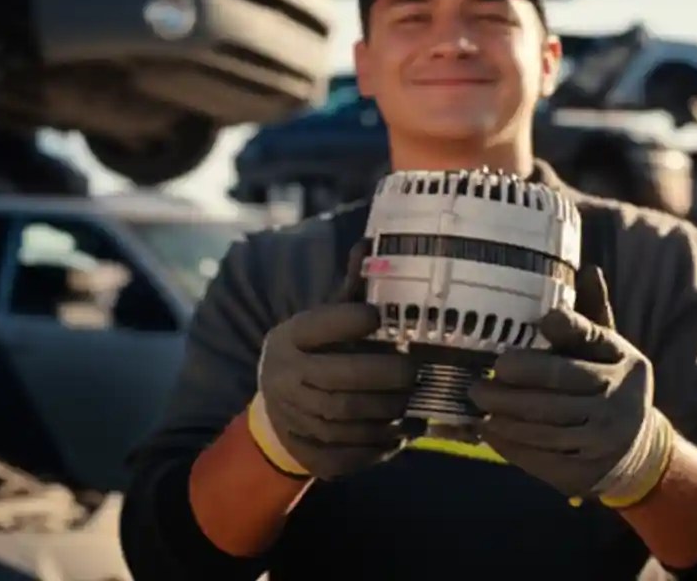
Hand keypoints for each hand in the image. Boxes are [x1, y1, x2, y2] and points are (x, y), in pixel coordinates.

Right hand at [247, 241, 416, 479]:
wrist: (279, 410)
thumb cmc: (317, 353)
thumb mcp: (325, 319)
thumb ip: (350, 290)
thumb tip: (370, 242)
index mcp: (289, 339)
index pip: (315, 327)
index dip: (347, 321)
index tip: (377, 317)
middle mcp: (286, 378)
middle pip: (338, 382)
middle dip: (383, 378)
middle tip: (415, 372)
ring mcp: (295, 419)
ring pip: (346, 420)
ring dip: (389, 412)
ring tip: (417, 403)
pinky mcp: (311, 453)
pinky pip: (349, 453)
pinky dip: (382, 444)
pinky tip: (406, 431)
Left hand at [468, 265, 675, 506]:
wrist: (638, 453)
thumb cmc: (608, 386)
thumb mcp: (609, 351)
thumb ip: (591, 316)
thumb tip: (589, 268)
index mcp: (623, 360)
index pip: (592, 337)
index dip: (567, 327)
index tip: (541, 322)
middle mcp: (619, 396)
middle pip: (559, 383)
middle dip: (515, 381)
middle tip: (481, 378)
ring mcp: (604, 435)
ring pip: (546, 423)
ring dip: (506, 414)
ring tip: (478, 404)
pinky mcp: (588, 467)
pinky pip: (543, 454)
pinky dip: (512, 444)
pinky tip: (489, 431)